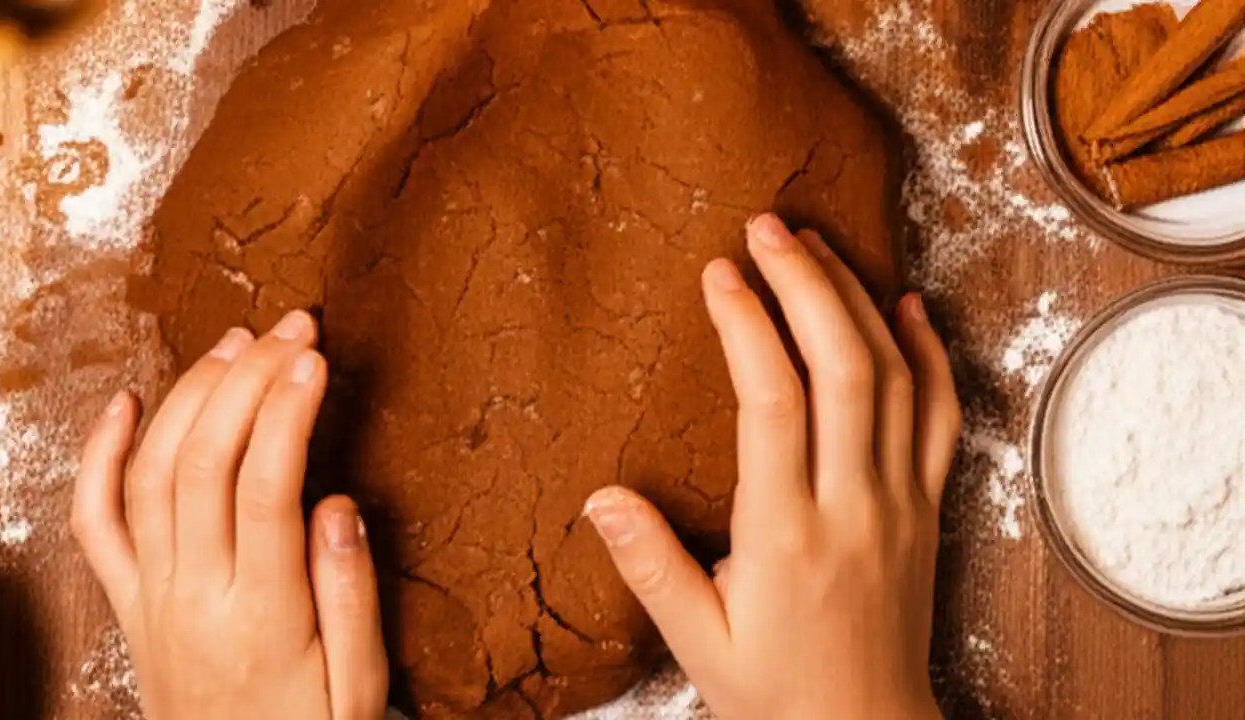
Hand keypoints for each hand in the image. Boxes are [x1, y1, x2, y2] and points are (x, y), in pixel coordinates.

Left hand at [72, 311, 388, 719]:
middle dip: (248, 380)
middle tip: (289, 329)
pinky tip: (123, 403)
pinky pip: (94, 521)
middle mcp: (192, 598)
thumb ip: (351, 595)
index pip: (263, 488)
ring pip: (150, 474)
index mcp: (260, 617)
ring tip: (235, 345)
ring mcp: (151, 596)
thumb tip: (338, 505)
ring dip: (189, 397)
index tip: (313, 359)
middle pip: (203, 462)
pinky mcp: (128, 602)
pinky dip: (97, 455)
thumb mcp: (359, 687)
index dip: (287, 411)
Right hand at [584, 214, 959, 719]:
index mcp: (786, 534)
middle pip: (842, 368)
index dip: (747, 326)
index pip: (772, 404)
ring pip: (893, 379)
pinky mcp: (928, 508)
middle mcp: (853, 505)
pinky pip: (943, 417)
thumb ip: (650, 568)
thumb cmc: (777, 693)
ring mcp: (901, 502)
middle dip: (805, 284)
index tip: (718, 273)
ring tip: (815, 246)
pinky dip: (929, 355)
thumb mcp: (697, 643)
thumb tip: (600, 498)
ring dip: (856, 301)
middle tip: (768, 226)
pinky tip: (907, 306)